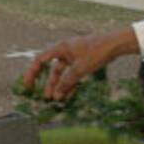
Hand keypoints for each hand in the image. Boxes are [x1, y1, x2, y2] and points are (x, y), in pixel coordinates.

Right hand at [22, 28, 139, 100]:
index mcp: (61, 48)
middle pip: (52, 69)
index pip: (40, 60)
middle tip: (46, 97)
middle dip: (49, 84)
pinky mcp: (82, 61)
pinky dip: (71, 83)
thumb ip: (67, 82)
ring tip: (58, 99)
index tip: (28, 85)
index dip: (32, 73)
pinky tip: (71, 94)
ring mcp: (74, 56)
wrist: (116, 44)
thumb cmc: (97, 52)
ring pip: (64, 73)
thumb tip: (56, 95)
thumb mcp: (80, 69)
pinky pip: (73, 74)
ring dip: (61, 86)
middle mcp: (65, 51)